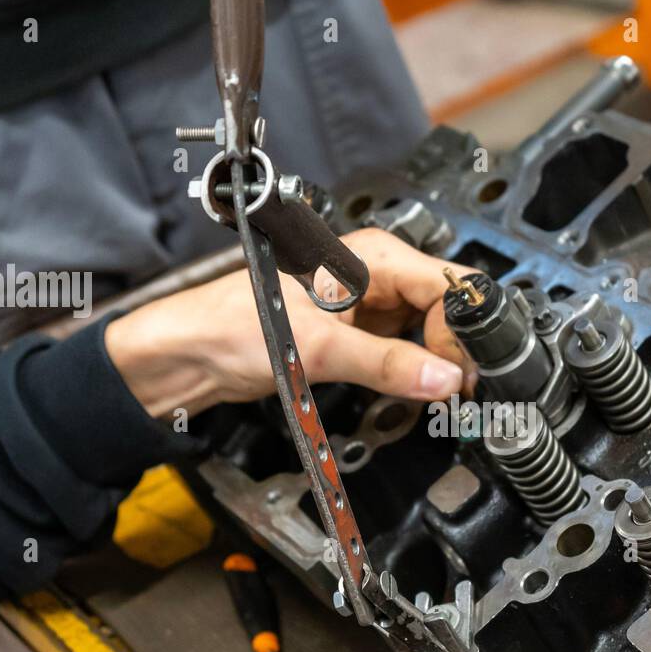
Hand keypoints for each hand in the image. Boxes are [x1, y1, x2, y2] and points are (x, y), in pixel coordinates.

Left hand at [105, 228, 471, 418]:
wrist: (191, 353)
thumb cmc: (232, 327)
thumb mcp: (319, 349)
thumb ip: (386, 365)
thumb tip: (442, 379)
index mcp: (371, 258)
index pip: (446, 285)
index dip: (460, 331)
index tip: (457, 372)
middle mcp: (375, 276)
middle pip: (444, 308)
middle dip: (453, 349)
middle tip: (455, 390)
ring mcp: (368, 305)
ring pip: (427, 331)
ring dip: (434, 362)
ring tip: (436, 393)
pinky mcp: (357, 334)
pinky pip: (402, 349)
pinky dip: (412, 371)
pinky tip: (413, 390)